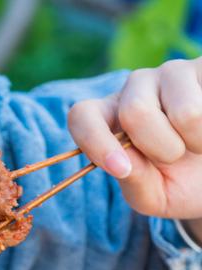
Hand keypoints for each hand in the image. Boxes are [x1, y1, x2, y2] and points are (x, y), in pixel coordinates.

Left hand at [68, 58, 201, 242]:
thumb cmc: (180, 182)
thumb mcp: (151, 195)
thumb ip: (133, 181)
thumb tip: (123, 161)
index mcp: (111, 118)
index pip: (82, 115)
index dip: (95, 140)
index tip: (121, 170)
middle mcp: (136, 88)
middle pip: (135, 112)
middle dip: (161, 148)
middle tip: (175, 156)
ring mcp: (172, 72)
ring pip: (183, 111)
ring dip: (196, 140)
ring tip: (198, 142)